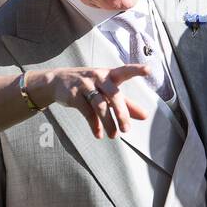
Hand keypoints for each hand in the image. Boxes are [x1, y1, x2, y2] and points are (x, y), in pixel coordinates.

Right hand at [26, 64, 150, 138]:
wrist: (58, 81)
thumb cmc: (90, 85)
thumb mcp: (108, 91)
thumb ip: (127, 103)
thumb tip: (145, 116)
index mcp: (109, 75)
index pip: (125, 71)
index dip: (136, 70)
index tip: (148, 70)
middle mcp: (98, 77)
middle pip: (113, 94)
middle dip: (121, 113)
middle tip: (127, 130)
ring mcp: (85, 85)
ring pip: (99, 105)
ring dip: (108, 122)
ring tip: (114, 135)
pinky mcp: (73, 95)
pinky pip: (86, 111)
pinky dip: (93, 124)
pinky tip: (99, 134)